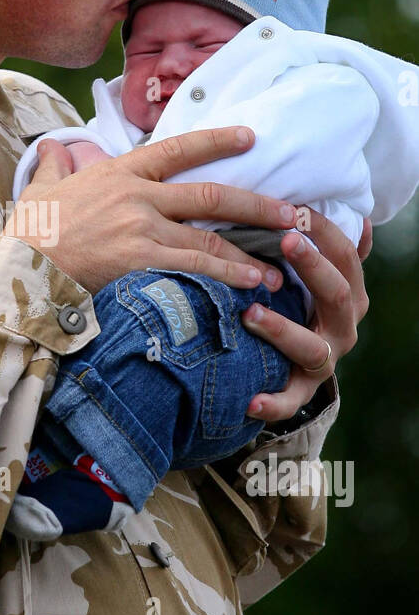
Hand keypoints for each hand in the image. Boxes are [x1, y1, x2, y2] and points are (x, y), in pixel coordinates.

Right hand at [3, 126, 302, 295]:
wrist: (18, 267)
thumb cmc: (28, 232)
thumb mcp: (39, 189)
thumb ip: (54, 164)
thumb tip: (52, 146)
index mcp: (119, 172)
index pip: (177, 148)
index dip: (217, 140)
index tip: (250, 137)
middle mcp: (138, 196)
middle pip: (212, 196)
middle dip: (257, 204)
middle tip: (291, 213)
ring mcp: (142, 230)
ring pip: (210, 239)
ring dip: (249, 252)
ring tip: (278, 266)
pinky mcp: (140, 263)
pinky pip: (194, 270)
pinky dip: (226, 277)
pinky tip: (249, 285)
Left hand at [241, 212, 371, 422]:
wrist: (298, 368)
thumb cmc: (305, 308)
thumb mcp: (325, 279)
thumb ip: (339, 253)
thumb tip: (364, 220)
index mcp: (350, 297)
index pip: (347, 258)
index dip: (327, 233)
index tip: (298, 210)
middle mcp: (343, 329)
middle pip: (335, 294)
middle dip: (312, 266)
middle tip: (283, 240)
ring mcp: (324, 362)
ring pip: (311, 348)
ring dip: (281, 330)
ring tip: (250, 315)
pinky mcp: (301, 392)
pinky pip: (289, 402)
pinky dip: (272, 404)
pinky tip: (250, 401)